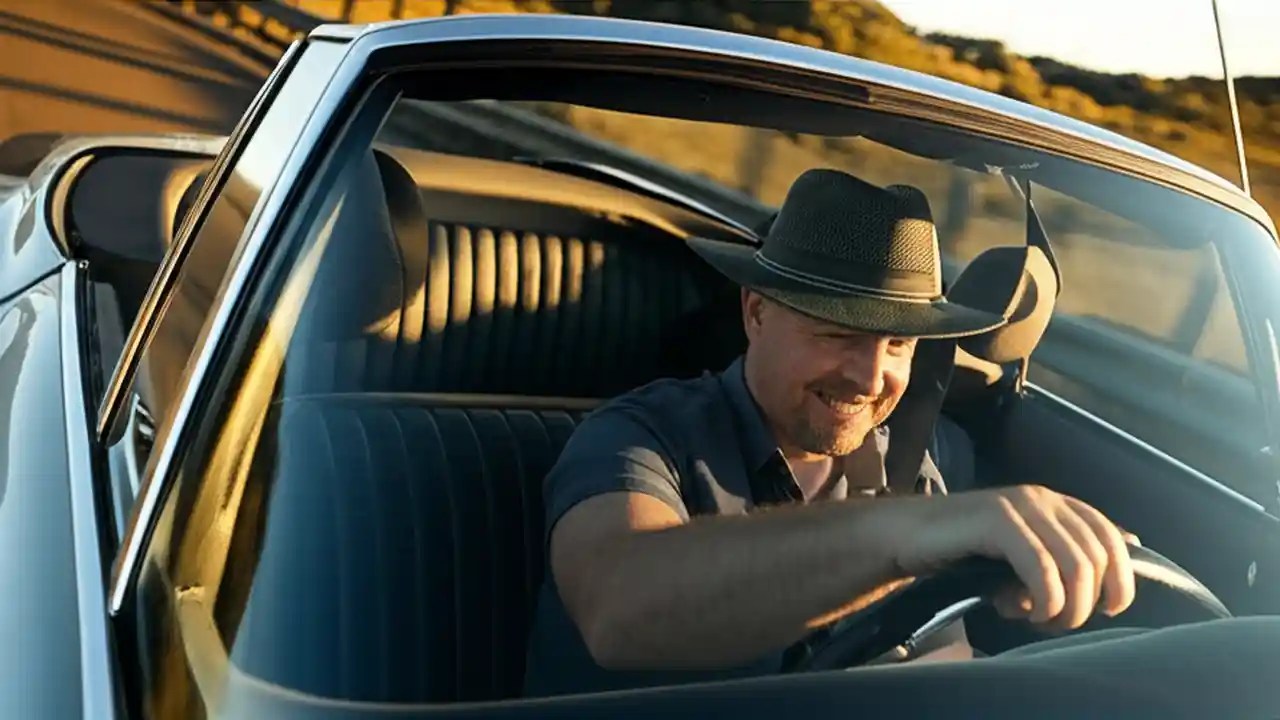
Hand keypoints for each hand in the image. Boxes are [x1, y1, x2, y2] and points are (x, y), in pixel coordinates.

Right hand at [894, 485, 1136, 629]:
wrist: (907, 537)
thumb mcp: (1020, 556)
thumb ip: (1060, 560)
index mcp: (1055, 503)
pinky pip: (1041, 566)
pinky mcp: (997, 520)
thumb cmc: (963, 552)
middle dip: (1086, 603)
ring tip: (1042, 621)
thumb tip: (1121, 569)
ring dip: (1066, 606)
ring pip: (1074, 565)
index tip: (1106, 609)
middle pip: (1096, 557)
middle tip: (1058, 624)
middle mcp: (1043, 498)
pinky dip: (1043, 598)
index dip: (1121, 578)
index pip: (1111, 537)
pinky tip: (1024, 610)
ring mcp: (1020, 505)